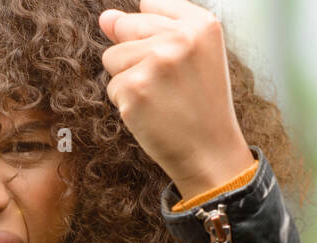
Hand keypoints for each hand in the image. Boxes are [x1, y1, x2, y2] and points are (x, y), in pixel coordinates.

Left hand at [99, 0, 255, 200]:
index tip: (176, 61)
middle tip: (170, 84)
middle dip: (138, 56)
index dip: (154, 36)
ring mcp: (156, 62)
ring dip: (129, 80)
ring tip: (161, 99)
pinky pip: (112, 87)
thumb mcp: (191, 57)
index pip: (148, 6)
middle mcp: (181, 37)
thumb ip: (150, 28)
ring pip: (112, 57)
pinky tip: (153, 114)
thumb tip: (105, 17)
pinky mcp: (134, 88)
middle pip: (126, 27)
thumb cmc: (200, 105)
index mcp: (202, 24)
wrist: (211, 153)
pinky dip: (126, 104)